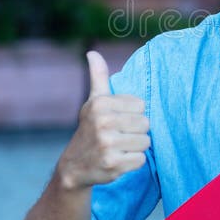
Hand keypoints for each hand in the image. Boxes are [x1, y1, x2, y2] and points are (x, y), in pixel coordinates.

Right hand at [56, 51, 150, 190]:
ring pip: (145, 142)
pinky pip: (141, 160)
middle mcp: (102, 122)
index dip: (132, 114)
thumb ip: (98, 77)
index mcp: (100, 103)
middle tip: (119, 136)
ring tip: (119, 148)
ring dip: (135, 147)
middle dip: (136, 132)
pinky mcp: (113, 164)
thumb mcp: (93, 102)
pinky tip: (118, 160)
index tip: (118, 121)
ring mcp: (107, 144)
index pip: (141, 105)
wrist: (74, 166)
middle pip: (146, 124)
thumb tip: (92, 52)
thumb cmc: (90, 128)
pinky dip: (133, 162)